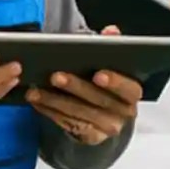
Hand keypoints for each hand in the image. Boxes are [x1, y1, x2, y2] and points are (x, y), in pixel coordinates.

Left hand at [26, 26, 141, 144]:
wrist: (106, 114)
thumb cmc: (107, 83)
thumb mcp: (111, 64)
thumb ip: (112, 46)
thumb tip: (111, 31)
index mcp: (132, 93)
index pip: (129, 88)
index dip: (115, 82)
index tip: (98, 74)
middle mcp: (124, 113)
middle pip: (99, 101)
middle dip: (76, 87)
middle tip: (55, 76)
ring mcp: (107, 127)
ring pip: (79, 114)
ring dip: (55, 101)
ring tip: (36, 90)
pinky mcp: (90, 137)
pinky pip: (68, 124)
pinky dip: (51, 112)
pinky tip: (37, 101)